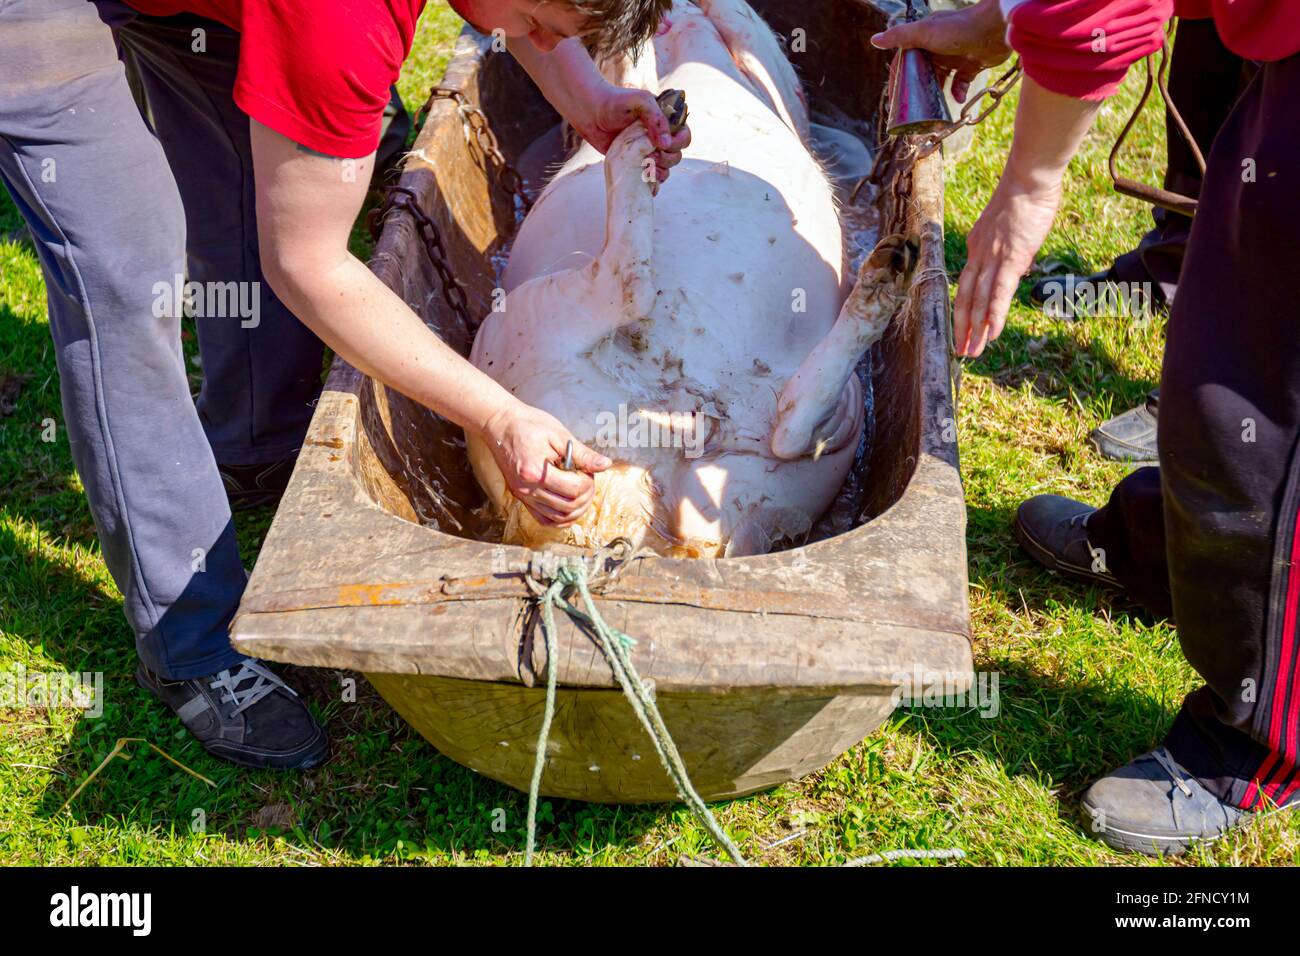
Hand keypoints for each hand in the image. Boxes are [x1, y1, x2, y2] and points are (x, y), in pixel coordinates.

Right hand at [480, 401, 611, 526]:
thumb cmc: (526, 424)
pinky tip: (569, 505)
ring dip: (576, 509)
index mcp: (535, 471)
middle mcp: (527, 488)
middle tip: (587, 479)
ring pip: (558, 517)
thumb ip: (582, 454)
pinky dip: (561, 517)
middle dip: (585, 495)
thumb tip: (604, 465)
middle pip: (568, 506)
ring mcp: (522, 495)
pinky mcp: (521, 497)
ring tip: (581, 491)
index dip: (588, 481)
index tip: (587, 470)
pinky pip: (544, 519)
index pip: (573, 489)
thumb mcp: (559, 434)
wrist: (499, 424)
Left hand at [571, 83, 691, 181]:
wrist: (590, 112)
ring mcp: (647, 151)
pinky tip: (644, 177)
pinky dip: (651, 180)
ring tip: (644, 164)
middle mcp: (658, 137)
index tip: (663, 144)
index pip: (684, 136)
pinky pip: (651, 176)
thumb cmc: (615, 102)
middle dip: (667, 158)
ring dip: (660, 170)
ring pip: (666, 168)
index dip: (678, 142)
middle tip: (649, 155)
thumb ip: (657, 118)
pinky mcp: (635, 162)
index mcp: (664, 121)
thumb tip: (666, 143)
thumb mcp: (640, 101)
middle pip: (677, 155)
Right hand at [869, 0, 1010, 101]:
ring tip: (932, 110)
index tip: (894, 100)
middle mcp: (938, 48)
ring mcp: (954, 58)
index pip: (905, 62)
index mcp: (924, 39)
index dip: (898, 81)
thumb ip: (900, 36)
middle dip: (917, 93)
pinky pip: (959, 84)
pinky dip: (957, 92)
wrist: (995, 29)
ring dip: (936, 96)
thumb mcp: (924, 32)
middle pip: (922, 75)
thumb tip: (874, 40)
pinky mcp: (970, 66)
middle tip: (912, 111)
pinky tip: (957, 98)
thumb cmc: (958, 28)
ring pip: (940, 82)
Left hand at [954, 169, 1060, 356]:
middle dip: (963, 327)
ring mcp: (993, 258)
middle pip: (966, 297)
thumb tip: (1019, 265)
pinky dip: (994, 315)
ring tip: (972, 351)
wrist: (1027, 179)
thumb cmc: (1024, 196)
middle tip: (961, 350)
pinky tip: (991, 333)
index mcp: (977, 246)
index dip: (965, 306)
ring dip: (975, 329)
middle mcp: (978, 254)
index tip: (963, 325)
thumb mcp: (1009, 226)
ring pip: (979, 300)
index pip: (968, 282)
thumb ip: (1010, 247)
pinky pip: (999, 293)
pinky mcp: (1010, 259)